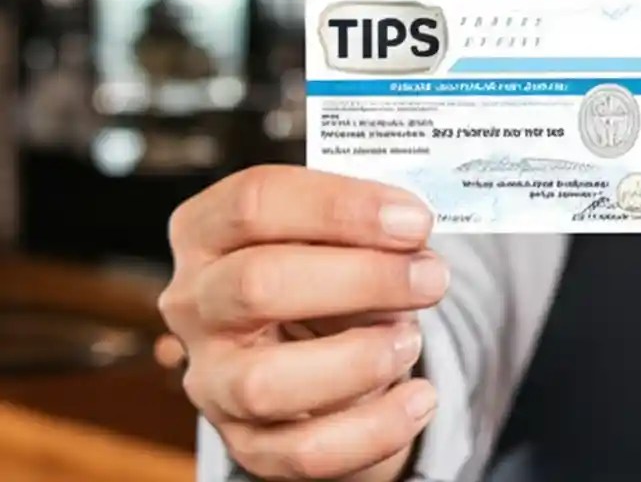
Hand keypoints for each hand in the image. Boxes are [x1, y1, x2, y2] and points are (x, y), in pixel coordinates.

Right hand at [159, 165, 449, 480]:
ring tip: (412, 340)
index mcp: (206, 232)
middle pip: (258, 283)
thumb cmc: (330, 278)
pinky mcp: (247, 443)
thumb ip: (370, 227)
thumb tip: (414, 229)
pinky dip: (376, 427)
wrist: (320, 355)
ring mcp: (213, 380)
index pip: (254, 202)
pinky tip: (419, 398)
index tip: (414, 219)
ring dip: (360, 360)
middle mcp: (196, 305)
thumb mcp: (340, 237)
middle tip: (431, 277)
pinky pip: (306, 450)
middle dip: (362, 279)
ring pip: (266, 382)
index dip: (340, 207)